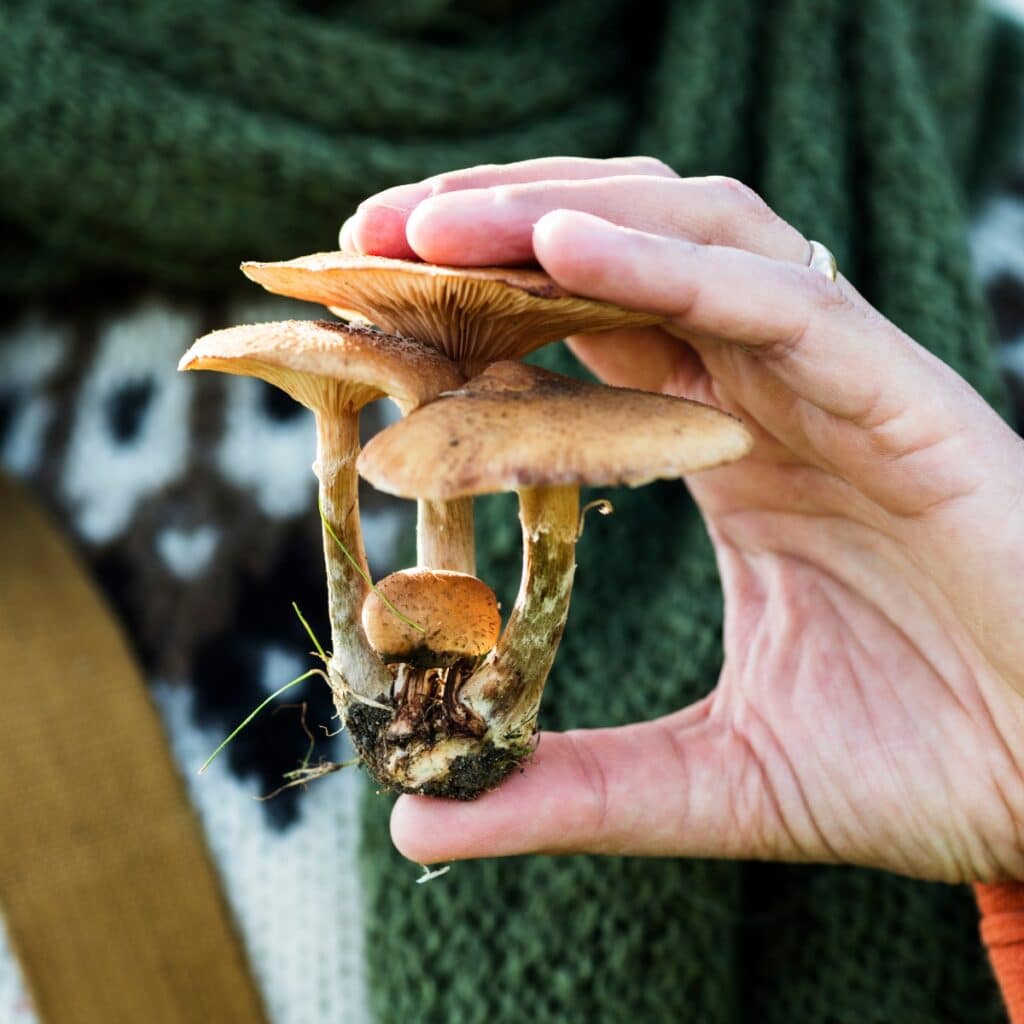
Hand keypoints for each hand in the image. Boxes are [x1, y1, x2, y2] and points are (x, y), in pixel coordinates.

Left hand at [342, 157, 1023, 882]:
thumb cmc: (923, 765)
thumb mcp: (713, 781)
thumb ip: (574, 786)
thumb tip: (417, 820)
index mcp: (727, 455)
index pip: (584, 339)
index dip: (479, 311)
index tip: (369, 308)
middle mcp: (774, 398)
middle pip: (619, 259)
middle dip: (491, 231)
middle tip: (368, 234)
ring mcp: (841, 387)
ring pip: (691, 241)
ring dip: (556, 216)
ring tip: (429, 223)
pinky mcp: (910, 400)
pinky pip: (781, 300)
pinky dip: (669, 264)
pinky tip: (559, 244)